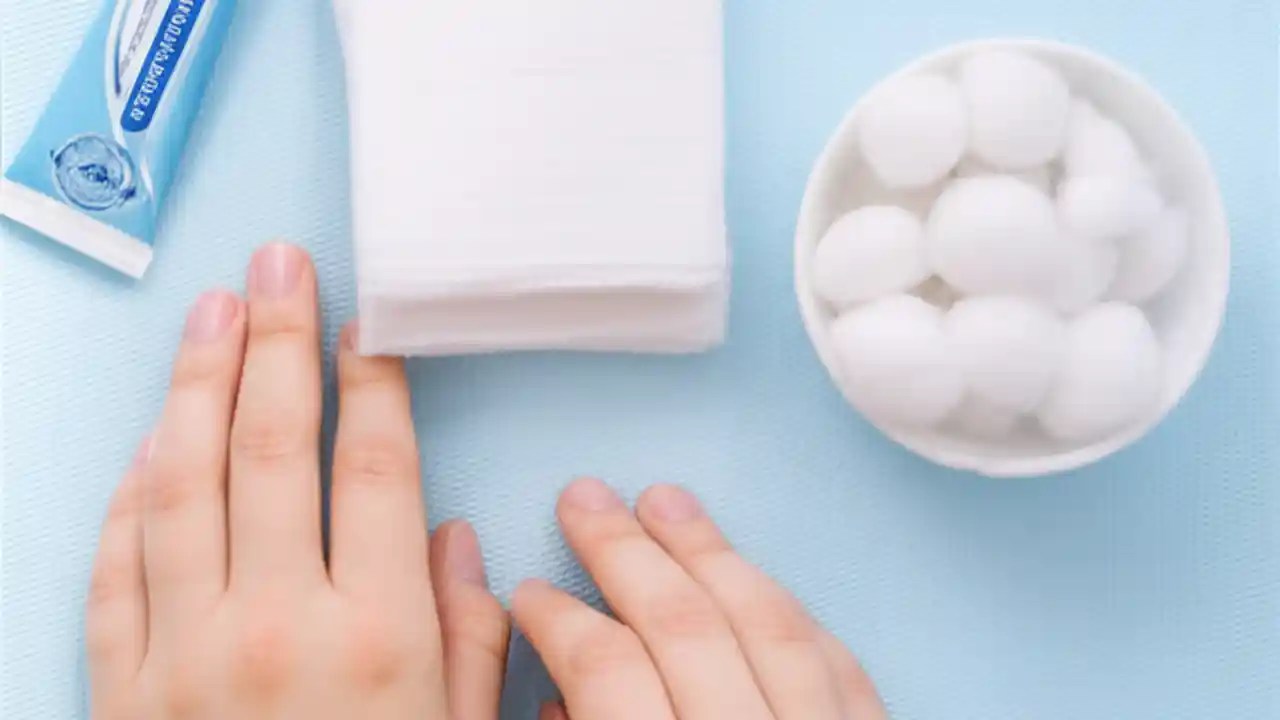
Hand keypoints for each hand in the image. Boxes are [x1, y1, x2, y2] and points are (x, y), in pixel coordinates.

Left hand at [86, 244, 508, 718]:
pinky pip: (114, 568)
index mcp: (378, 636)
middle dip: (280, 341)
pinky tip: (153, 440)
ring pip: (180, 484)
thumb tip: (456, 538)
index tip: (368, 324)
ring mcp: (181, 656)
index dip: (371, 382)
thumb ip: (469, 638)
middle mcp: (274, 627)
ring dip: (198, 386)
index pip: (376, 468)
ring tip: (215, 312)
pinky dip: (129, 494)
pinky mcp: (119, 692)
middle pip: (273, 448)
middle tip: (282, 264)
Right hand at [515, 479, 886, 719]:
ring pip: (772, 627)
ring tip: (665, 500)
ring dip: (713, 553)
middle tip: (584, 499)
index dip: (559, 621)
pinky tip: (753, 576)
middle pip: (689, 626)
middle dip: (626, 552)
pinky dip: (794, 613)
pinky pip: (842, 668)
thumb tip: (558, 703)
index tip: (531, 592)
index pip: (609, 671)